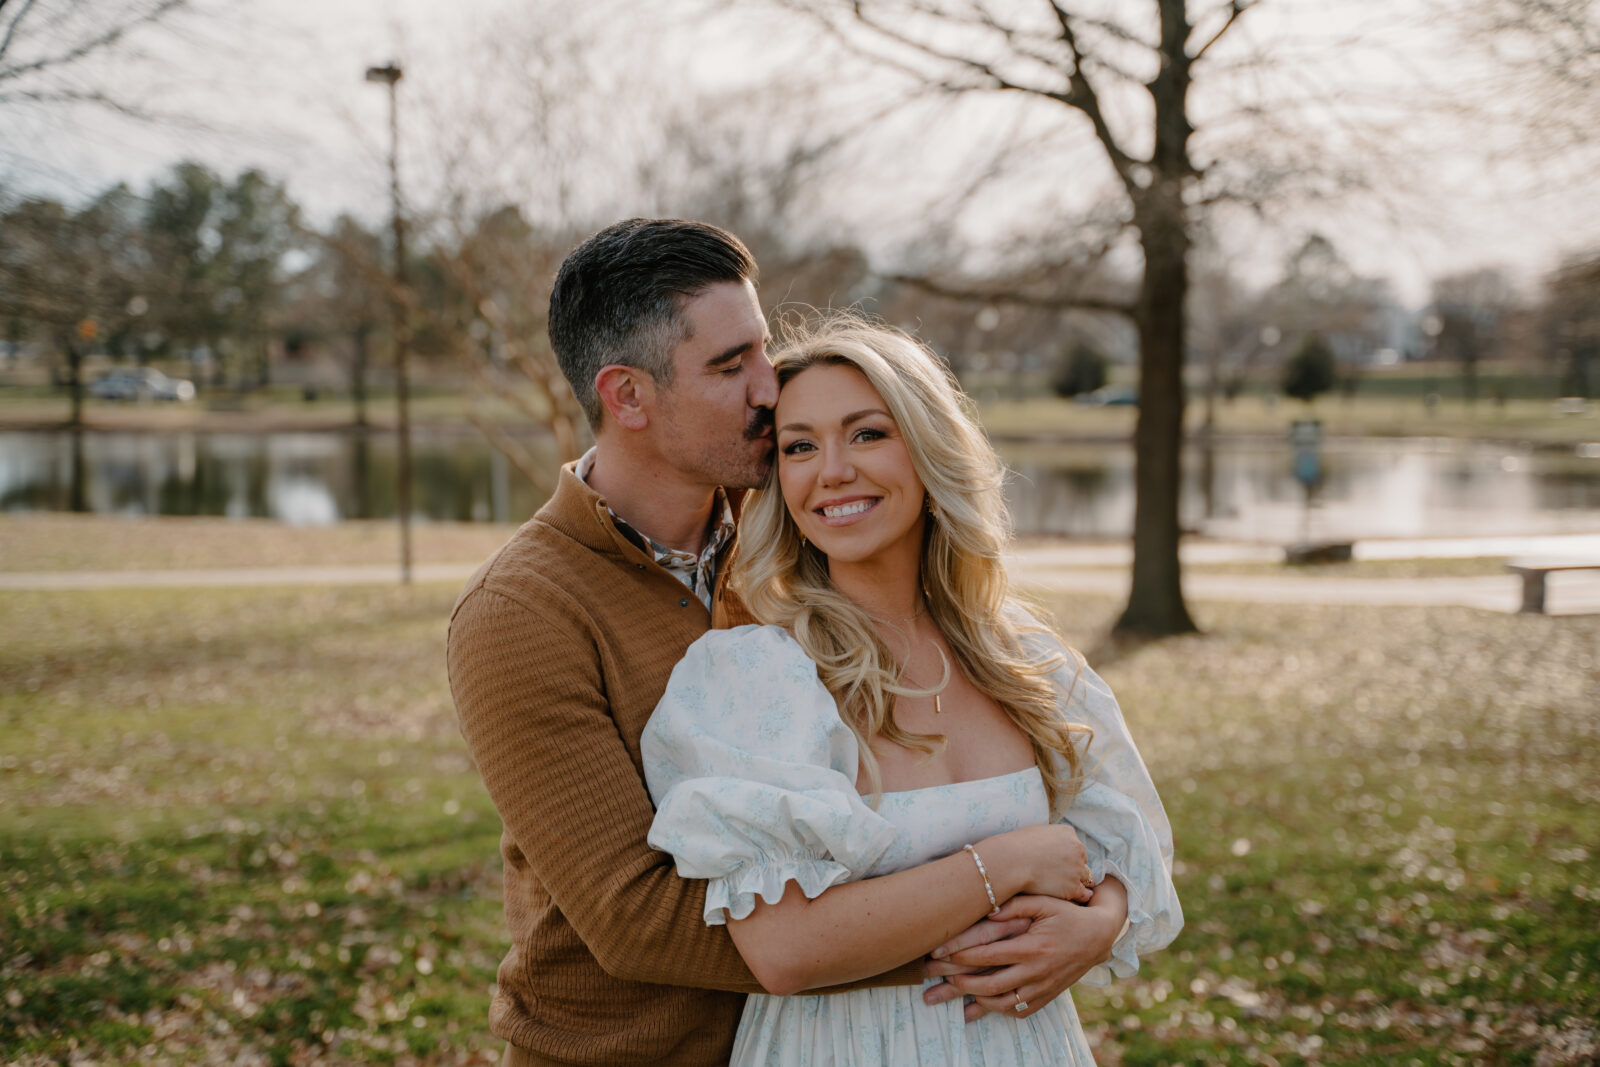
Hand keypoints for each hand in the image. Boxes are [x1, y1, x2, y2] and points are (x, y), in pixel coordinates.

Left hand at [922, 880, 1128, 1021]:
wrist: (1099, 935)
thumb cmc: (1067, 913)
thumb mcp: (1043, 902)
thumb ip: (1014, 905)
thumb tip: (986, 911)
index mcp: (1032, 946)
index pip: (988, 954)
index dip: (960, 954)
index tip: (938, 952)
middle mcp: (1036, 971)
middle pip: (990, 984)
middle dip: (959, 982)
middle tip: (937, 978)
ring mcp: (1042, 987)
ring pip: (1002, 1003)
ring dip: (975, 1000)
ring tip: (952, 993)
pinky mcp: (1047, 996)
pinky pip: (1018, 1010)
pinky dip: (997, 1010)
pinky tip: (979, 1007)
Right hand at [983, 824, 1092, 902]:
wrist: (1011, 862)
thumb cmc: (1017, 846)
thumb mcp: (1036, 832)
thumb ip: (1050, 838)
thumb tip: (1050, 845)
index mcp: (1068, 833)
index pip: (1075, 846)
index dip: (1067, 856)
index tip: (1057, 863)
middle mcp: (1077, 849)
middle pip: (1082, 861)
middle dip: (1074, 868)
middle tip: (1059, 876)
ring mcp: (1077, 869)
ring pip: (1085, 878)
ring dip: (1077, 882)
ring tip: (1064, 888)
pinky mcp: (1073, 887)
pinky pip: (1084, 894)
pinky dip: (1079, 896)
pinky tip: (1071, 898)